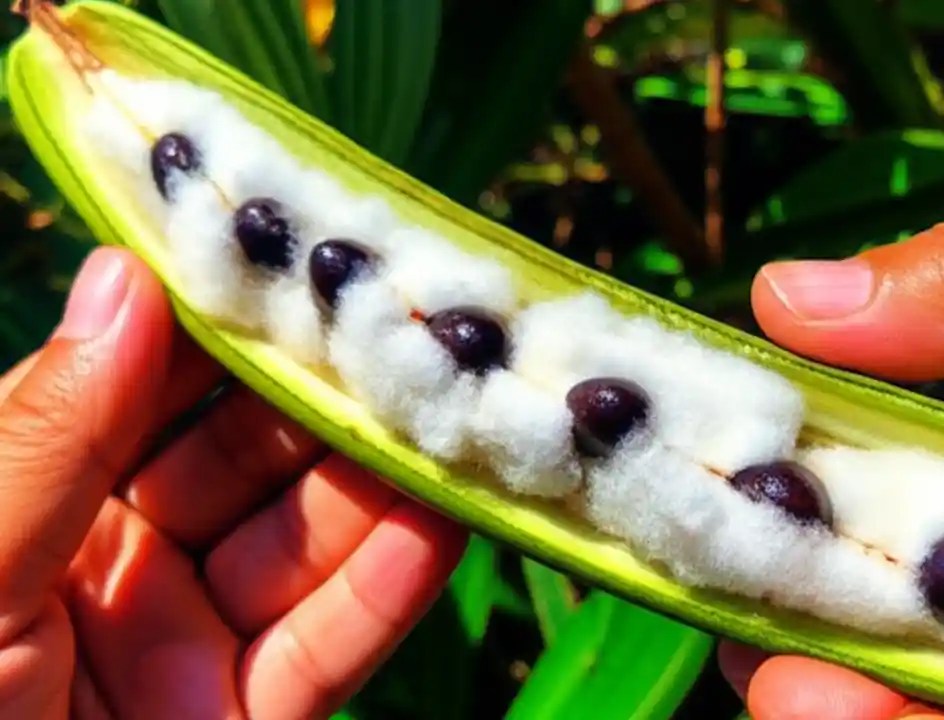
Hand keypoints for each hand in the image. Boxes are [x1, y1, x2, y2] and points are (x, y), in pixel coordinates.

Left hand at [0, 247, 467, 719]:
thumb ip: (45, 437)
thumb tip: (125, 276)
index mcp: (24, 501)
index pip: (138, 381)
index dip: (215, 314)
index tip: (296, 241)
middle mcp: (111, 559)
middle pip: (242, 454)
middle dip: (324, 390)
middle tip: (414, 317)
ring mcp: (186, 642)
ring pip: (304, 541)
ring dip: (383, 477)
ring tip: (460, 401)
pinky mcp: (246, 719)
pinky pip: (331, 644)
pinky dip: (394, 583)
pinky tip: (451, 515)